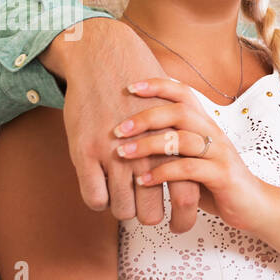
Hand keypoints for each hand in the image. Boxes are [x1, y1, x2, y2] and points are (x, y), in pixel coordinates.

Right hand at [48, 19, 201, 231]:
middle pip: (151, 213)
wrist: (104, 57)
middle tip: (149, 214)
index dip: (185, 218)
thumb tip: (194, 166)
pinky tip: (103, 189)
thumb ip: (182, 142)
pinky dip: (100, 201)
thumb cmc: (140, 85)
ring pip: (122, 210)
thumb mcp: (171, 112)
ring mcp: (112, 155)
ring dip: (124, 210)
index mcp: (171, 147)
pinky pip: (95, 198)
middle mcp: (145, 154)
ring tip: (125, 201)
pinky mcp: (85, 153)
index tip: (180, 222)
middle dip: (152, 219)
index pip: (186, 198)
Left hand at [113, 77, 270, 233]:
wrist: (255, 206)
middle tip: (118, 130)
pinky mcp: (222, 176)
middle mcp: (214, 133)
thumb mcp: (192, 159)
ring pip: (181, 139)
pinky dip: (161, 174)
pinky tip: (143, 181)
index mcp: (206, 124)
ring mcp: (219, 153)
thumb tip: (131, 137)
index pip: (183, 93)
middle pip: (180, 111)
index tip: (129, 87)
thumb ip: (170, 147)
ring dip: (147, 145)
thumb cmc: (217, 183)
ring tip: (122, 154)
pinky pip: (188, 169)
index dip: (157, 86)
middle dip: (145, 117)